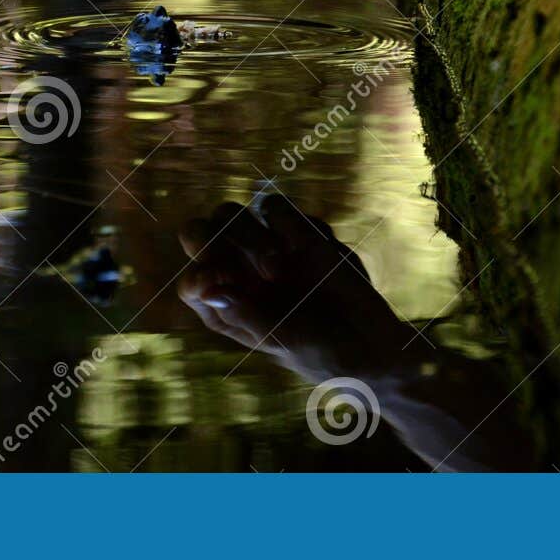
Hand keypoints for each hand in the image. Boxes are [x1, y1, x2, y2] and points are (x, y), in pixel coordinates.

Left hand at [177, 197, 413, 383]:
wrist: (368, 341)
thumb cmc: (317, 351)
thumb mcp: (279, 340)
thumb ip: (242, 312)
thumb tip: (204, 285)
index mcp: (222, 307)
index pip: (190, 280)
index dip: (198, 274)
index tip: (218, 279)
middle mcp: (234, 272)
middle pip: (200, 232)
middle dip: (210, 238)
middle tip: (229, 260)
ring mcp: (261, 248)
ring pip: (231, 214)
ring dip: (251, 237)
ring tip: (278, 268)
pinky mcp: (293, 231)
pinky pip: (275, 208)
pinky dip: (287, 223)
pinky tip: (308, 251)